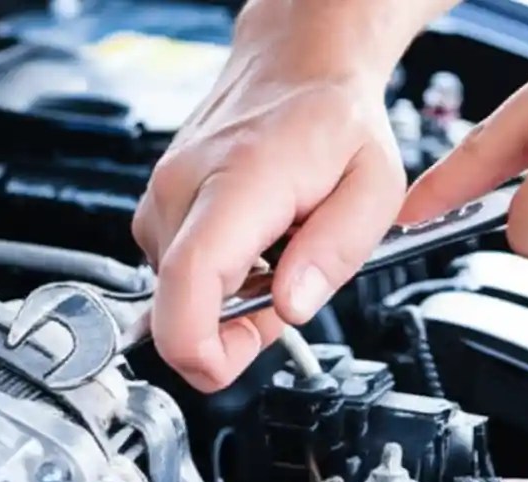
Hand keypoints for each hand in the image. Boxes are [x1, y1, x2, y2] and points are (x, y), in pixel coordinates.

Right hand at [133, 1, 415, 392]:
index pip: (187, 284)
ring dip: (226, 302)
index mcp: (236, 183)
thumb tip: (291, 307)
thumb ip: (335, 252)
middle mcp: (180, 190)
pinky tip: (249, 246)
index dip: (198, 349)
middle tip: (289, 288)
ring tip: (275, 256)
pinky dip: (213, 279)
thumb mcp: (374, 187)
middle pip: (178, 306)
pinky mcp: (154, 208)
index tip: (225, 368)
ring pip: (175, 296)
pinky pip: (174, 272)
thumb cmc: (332, 120)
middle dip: (233, 329)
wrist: (295, 67)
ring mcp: (159, 198)